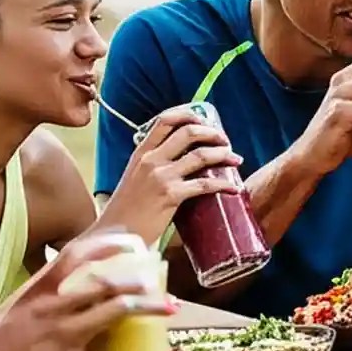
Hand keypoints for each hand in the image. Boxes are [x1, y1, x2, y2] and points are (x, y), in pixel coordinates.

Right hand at [0, 233, 172, 350]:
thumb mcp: (10, 317)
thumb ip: (36, 307)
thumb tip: (61, 303)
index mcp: (36, 293)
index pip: (74, 256)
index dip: (105, 244)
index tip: (128, 239)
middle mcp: (52, 308)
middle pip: (105, 283)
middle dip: (135, 279)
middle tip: (154, 279)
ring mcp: (62, 335)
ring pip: (115, 311)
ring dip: (144, 307)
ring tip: (165, 307)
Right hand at [104, 106, 244, 238]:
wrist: (114, 236)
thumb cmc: (127, 211)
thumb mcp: (135, 179)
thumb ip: (153, 167)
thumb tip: (182, 161)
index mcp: (141, 153)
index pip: (165, 120)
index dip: (189, 115)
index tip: (206, 120)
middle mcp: (150, 160)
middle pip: (188, 132)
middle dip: (212, 133)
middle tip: (225, 141)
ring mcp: (161, 177)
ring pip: (200, 155)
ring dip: (223, 155)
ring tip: (236, 160)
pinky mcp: (170, 195)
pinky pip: (204, 184)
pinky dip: (224, 184)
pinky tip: (234, 187)